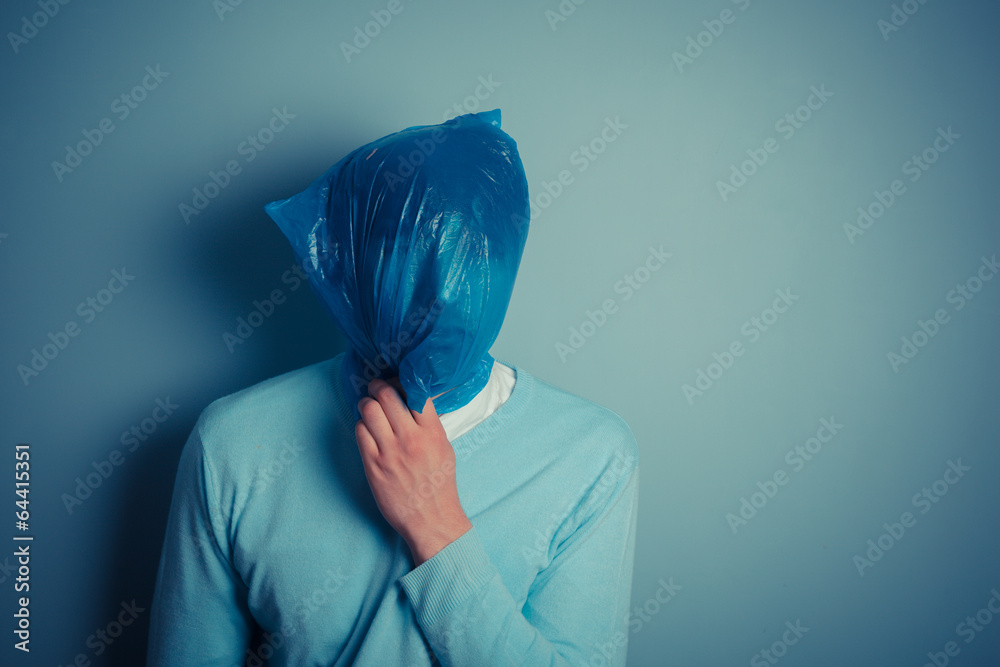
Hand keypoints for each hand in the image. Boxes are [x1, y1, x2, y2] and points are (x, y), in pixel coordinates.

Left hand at [355, 377, 471, 566]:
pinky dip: (361, 425)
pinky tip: (367, 429)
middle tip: (376, 388)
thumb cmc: (439, 484)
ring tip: (369, 407)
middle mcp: (410, 439)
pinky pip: (360, 432)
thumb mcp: (444, 448)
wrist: (430, 519)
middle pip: (386, 395)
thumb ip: (429, 425)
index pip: (414, 392)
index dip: (402, 382)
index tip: (397, 382)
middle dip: (378, 386)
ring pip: (369, 410)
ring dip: (366, 403)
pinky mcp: (373, 465)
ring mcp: (389, 452)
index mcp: (432, 432)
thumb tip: (412, 401)